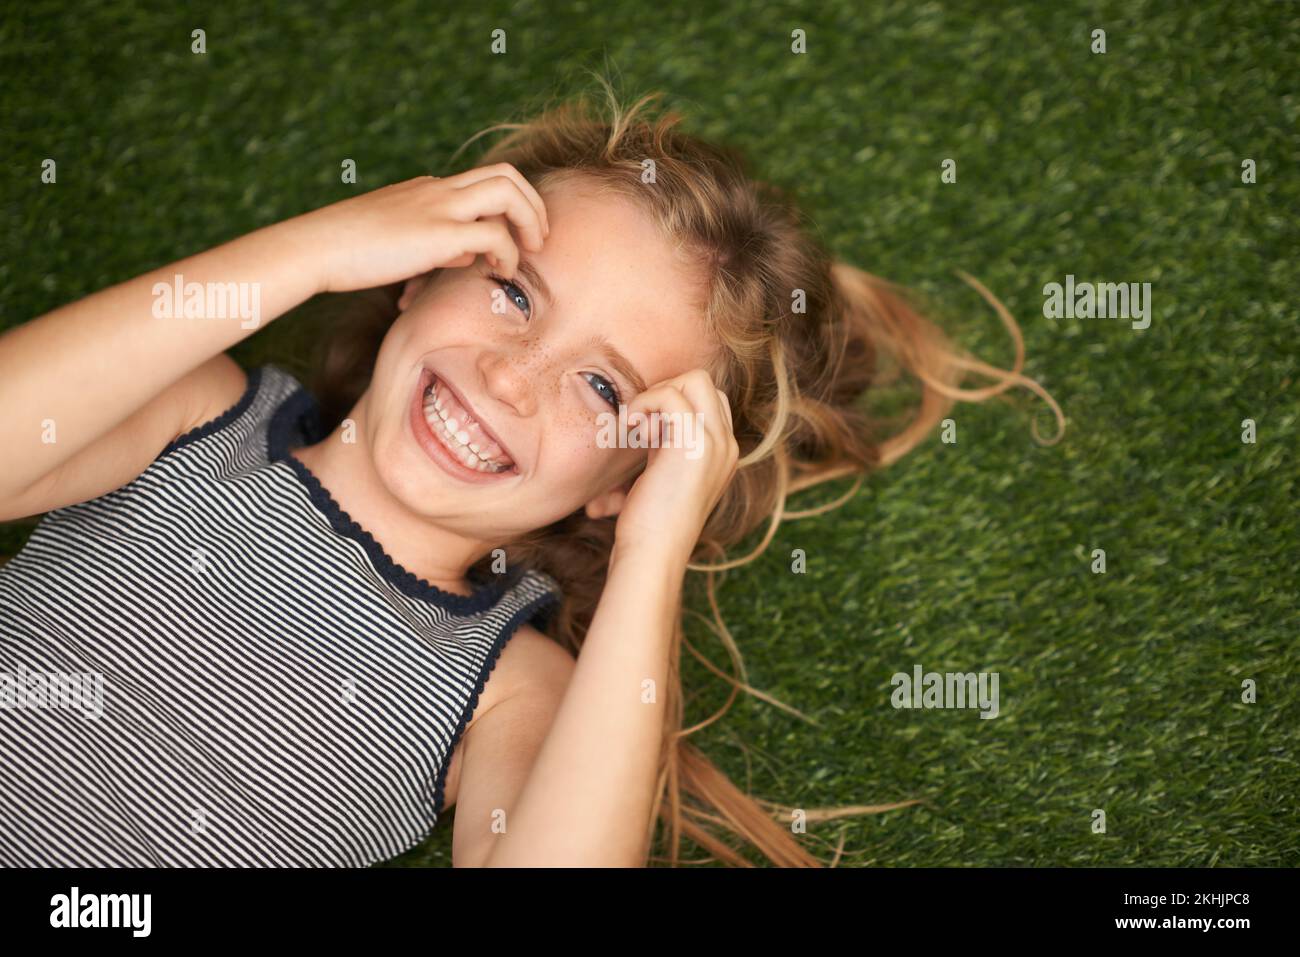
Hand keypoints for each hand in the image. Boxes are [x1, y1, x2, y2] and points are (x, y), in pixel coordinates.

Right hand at [288, 164, 550, 294]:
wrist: (313, 248)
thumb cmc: (347, 252)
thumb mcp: (397, 240)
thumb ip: (436, 243)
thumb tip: (466, 253)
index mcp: (427, 189)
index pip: (484, 181)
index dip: (509, 206)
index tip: (513, 236)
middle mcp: (437, 189)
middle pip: (507, 175)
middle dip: (533, 205)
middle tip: (538, 240)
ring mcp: (438, 206)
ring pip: (508, 189)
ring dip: (530, 219)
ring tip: (531, 251)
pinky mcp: (436, 233)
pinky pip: (494, 233)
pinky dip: (508, 253)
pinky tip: (501, 272)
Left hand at [611, 369, 739, 563]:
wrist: (653, 553)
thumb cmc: (650, 523)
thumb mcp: (666, 475)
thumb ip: (667, 446)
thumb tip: (648, 420)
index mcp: (723, 453)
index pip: (708, 399)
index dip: (673, 403)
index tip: (647, 432)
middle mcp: (727, 445)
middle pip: (704, 382)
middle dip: (666, 391)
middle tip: (642, 426)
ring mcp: (715, 443)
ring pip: (693, 379)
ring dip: (655, 395)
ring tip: (637, 429)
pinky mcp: (694, 444)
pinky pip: (670, 395)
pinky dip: (644, 403)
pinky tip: (630, 427)